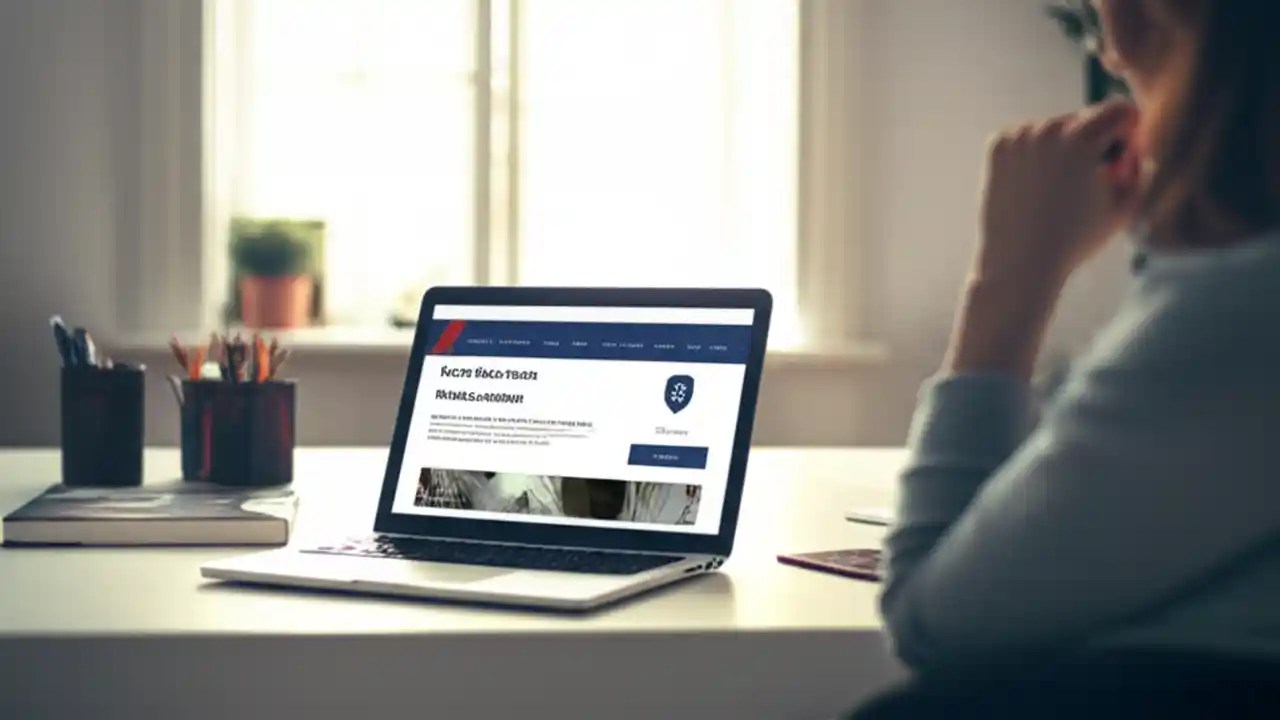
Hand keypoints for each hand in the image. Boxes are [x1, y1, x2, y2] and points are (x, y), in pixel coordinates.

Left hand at [945, 101, 1143, 378]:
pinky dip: (1035, 154)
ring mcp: (1019, 136)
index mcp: (1083, 137)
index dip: (1129, 133)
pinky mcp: (998, 146)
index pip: (1120, 109)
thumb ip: (1142, 167)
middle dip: (1095, 143)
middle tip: (1089, 182)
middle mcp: (1048, 129)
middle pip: (1086, 119)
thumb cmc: (1077, 239)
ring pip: (1055, 128)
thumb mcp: (1126, 205)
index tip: (1121, 160)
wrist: (1020, 262)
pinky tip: (1034, 185)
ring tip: (1059, 189)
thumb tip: (1136, 147)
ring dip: (1063, 148)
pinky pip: (1028, 137)